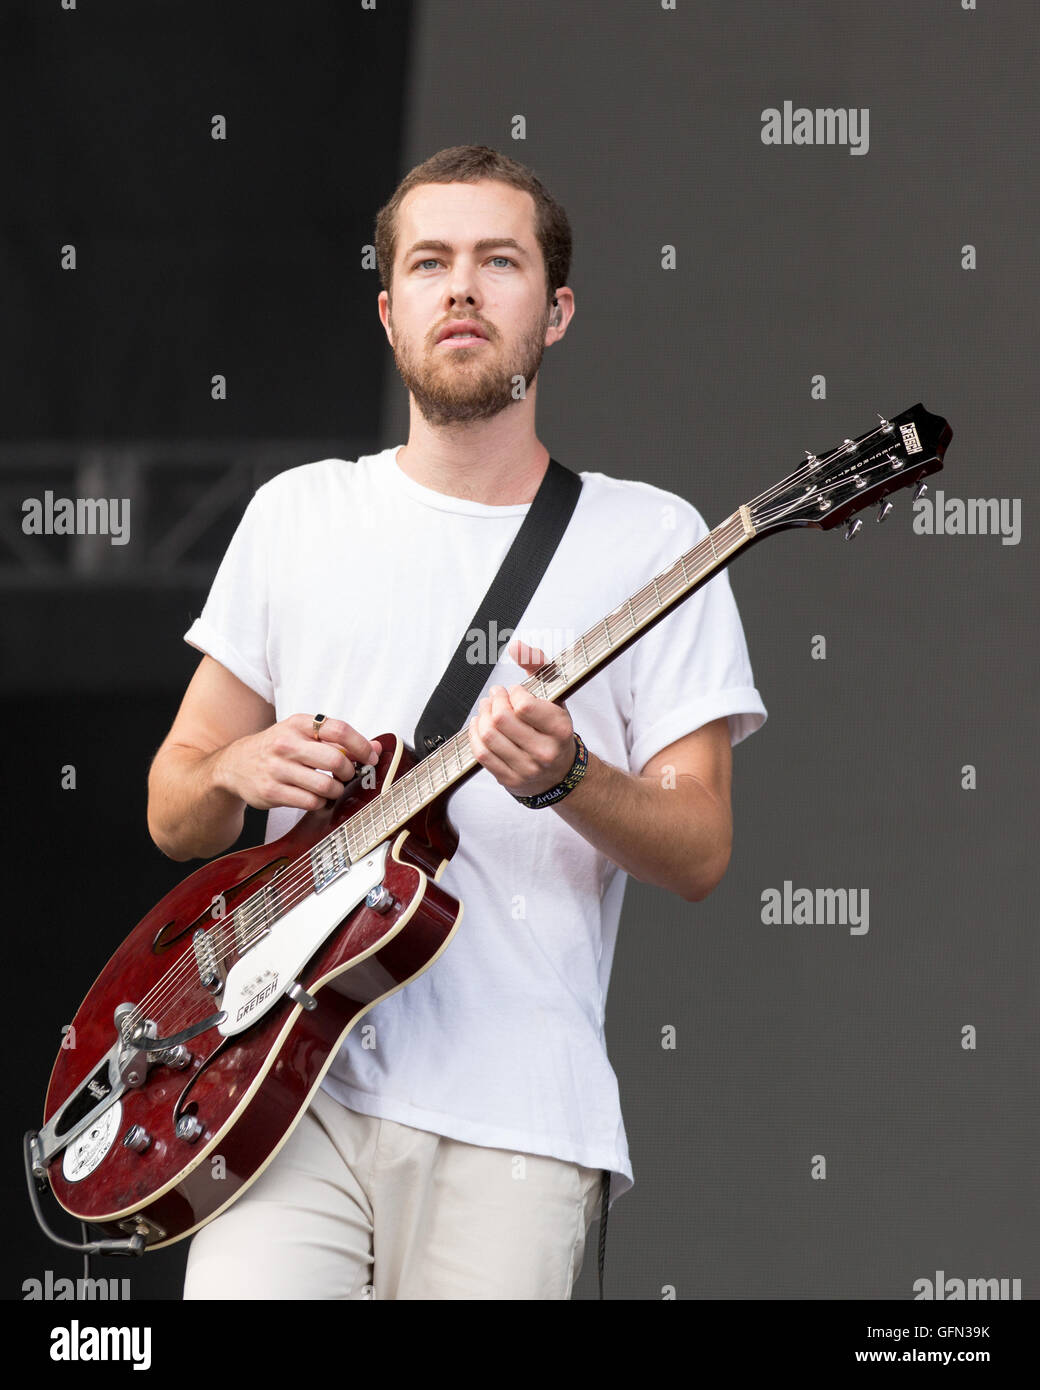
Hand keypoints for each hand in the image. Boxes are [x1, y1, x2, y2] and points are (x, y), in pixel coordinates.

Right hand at [216, 713, 382, 811]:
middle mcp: (286, 743)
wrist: (235, 765)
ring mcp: (277, 768)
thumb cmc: (277, 748)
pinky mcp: (272, 791)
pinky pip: (310, 802)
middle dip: (349, 772)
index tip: (370, 757)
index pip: (339, 730)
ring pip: (325, 785)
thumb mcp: (303, 734)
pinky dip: (320, 802)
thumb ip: (338, 740)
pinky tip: (315, 796)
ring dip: (335, 790)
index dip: (361, 746)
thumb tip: (374, 748)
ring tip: (330, 788)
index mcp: (298, 724)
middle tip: (346, 775)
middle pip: (335, 760)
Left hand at [467, 639, 575, 797]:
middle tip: (495, 695)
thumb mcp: (556, 694)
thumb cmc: (554, 728)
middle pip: (501, 720)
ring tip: (487, 708)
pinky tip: (480, 725)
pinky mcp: (509, 779)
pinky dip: (474, 734)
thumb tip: (516, 646)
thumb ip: (538, 665)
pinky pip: (481, 754)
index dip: (513, 693)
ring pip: (488, 736)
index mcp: (559, 729)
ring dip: (482, 716)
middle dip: (493, 701)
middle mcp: (544, 752)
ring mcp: (526, 769)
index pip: (524, 706)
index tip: (515, 692)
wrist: (560, 772)